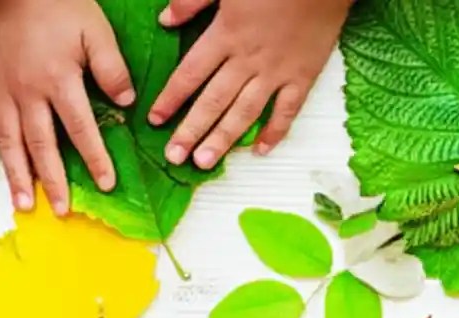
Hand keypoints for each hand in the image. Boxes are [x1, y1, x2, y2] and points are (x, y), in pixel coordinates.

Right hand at [0, 0, 133, 214]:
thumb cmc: (60, 5)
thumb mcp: (97, 32)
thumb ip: (113, 70)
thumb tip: (127, 104)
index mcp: (59, 82)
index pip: (81, 130)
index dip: (95, 159)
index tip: (106, 185)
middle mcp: (28, 92)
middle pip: (42, 145)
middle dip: (52, 181)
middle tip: (61, 211)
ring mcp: (3, 89)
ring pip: (8, 140)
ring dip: (16, 174)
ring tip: (22, 204)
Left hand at [149, 0, 349, 167]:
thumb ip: (192, 0)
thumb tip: (165, 21)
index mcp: (226, 35)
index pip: (190, 74)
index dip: (170, 98)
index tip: (154, 120)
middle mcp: (248, 60)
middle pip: (214, 101)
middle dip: (191, 131)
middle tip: (175, 157)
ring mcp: (277, 72)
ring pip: (245, 112)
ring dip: (223, 139)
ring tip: (205, 162)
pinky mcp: (303, 76)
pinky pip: (288, 110)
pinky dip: (275, 132)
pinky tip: (261, 151)